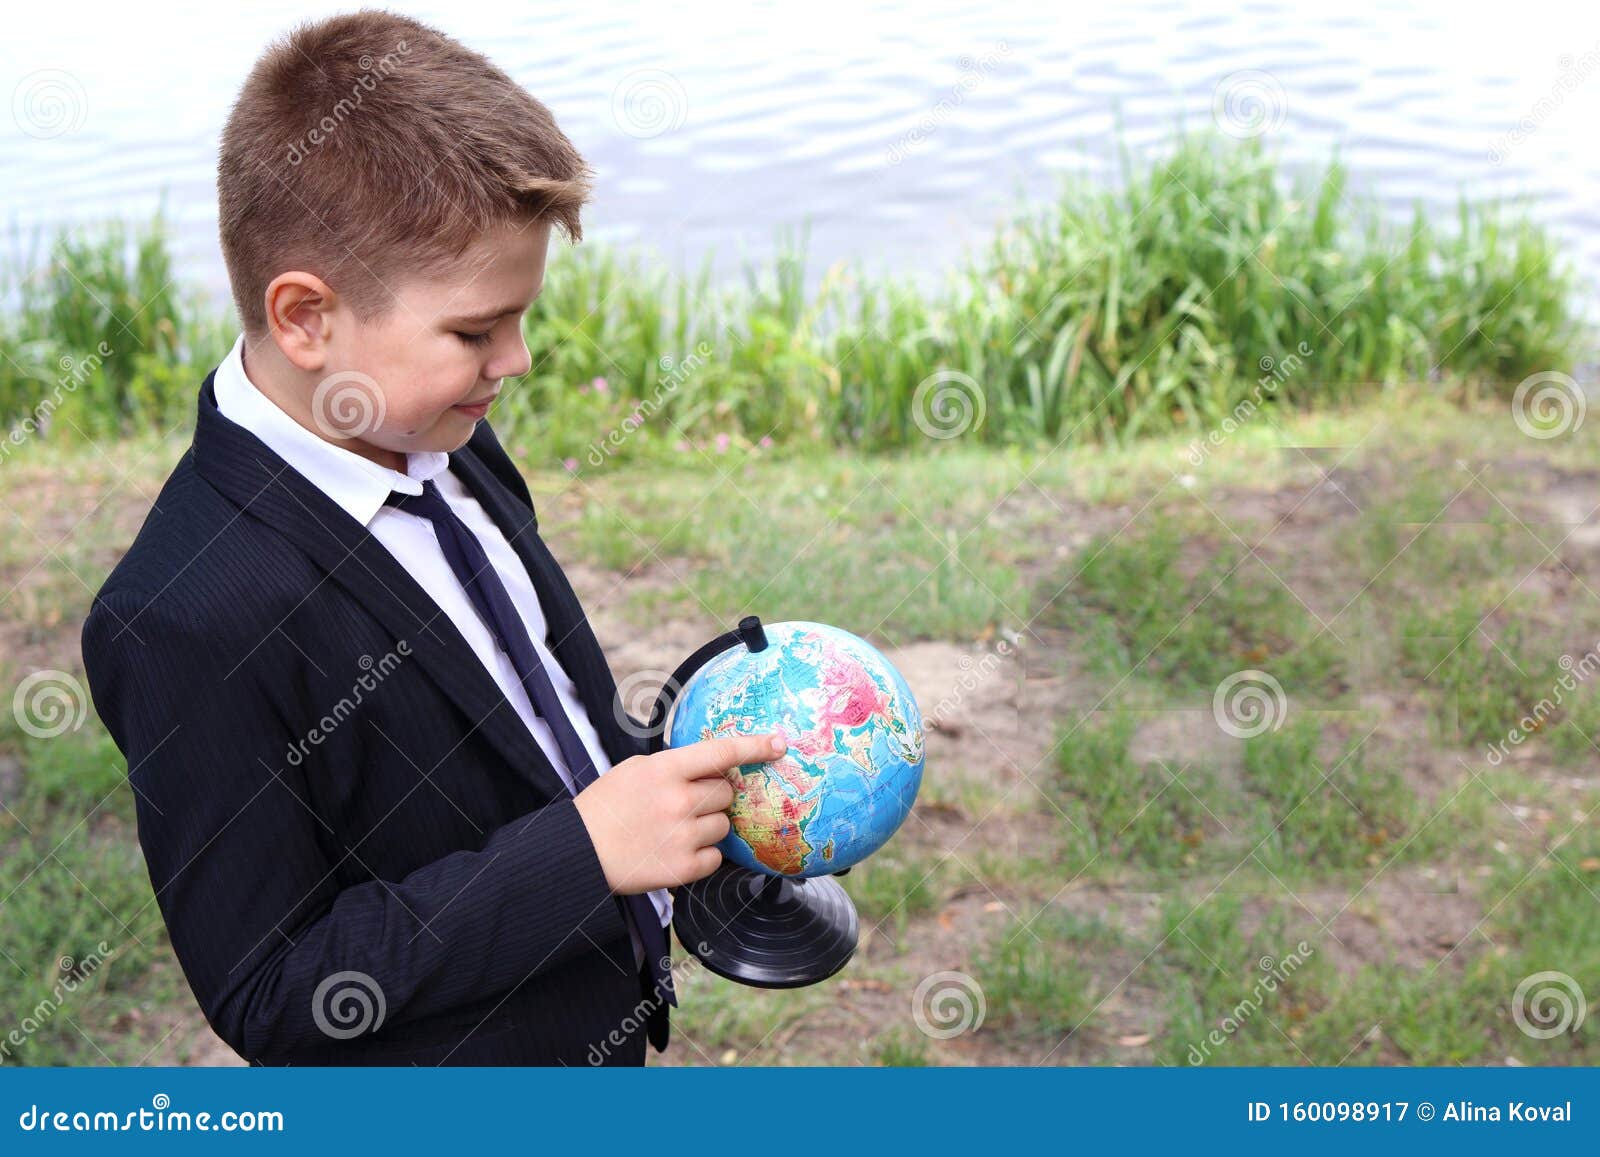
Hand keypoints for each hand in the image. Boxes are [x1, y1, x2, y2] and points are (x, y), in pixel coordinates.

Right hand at [573, 731, 786, 893]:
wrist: (578, 851)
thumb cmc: (606, 807)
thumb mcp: (635, 770)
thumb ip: (674, 765)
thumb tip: (713, 766)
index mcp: (664, 770)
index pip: (720, 752)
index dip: (754, 746)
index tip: (780, 744)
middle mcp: (677, 801)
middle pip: (727, 793)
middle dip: (715, 797)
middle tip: (687, 804)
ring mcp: (681, 836)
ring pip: (724, 826)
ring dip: (708, 827)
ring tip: (675, 830)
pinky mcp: (681, 869)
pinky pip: (715, 857)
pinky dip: (703, 856)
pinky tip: (677, 851)